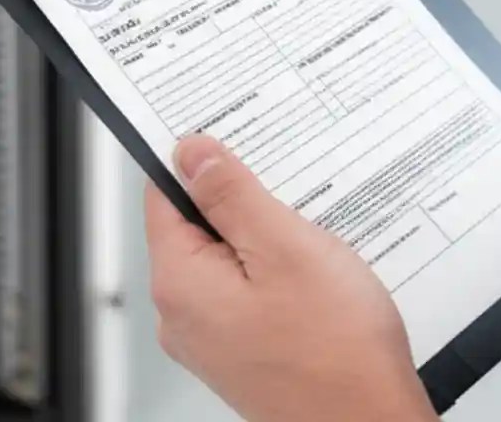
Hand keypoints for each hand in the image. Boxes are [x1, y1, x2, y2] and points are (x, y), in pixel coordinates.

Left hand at [144, 135, 436, 421]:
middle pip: (196, 226)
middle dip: (242, 203)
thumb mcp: (286, 248)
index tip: (235, 144)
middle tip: (293, 198)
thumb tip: (192, 152)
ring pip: (228, 259)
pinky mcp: (242, 350)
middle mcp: (183, 314)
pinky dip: (276, 275)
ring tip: (313, 246)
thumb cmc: (337, 355)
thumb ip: (231, 195)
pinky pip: (247, 292)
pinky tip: (316, 280)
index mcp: (180, 282)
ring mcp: (212, 337)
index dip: (198, 161)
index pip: (164, 194)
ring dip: (266, 240)